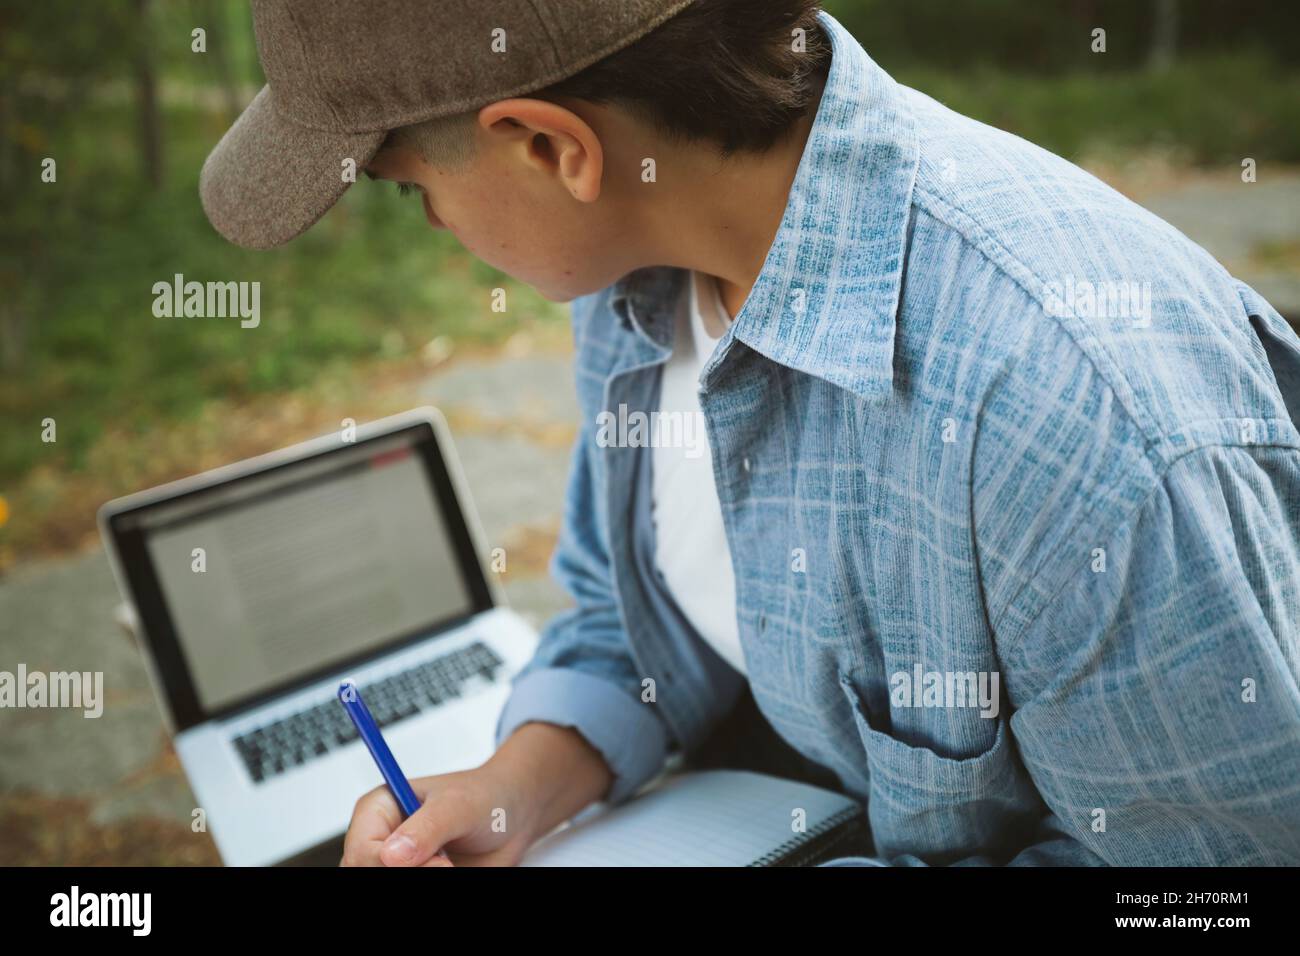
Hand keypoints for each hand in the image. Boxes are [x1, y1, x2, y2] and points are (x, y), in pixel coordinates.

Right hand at [340, 722, 612, 866]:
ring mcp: (395, 866)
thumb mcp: (459, 804)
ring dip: (426, 878)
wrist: (514, 815)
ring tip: (453, 864)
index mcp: (377, 811)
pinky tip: (456, 868)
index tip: (440, 863)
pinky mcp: (414, 879)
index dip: (391, 864)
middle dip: (413, 874)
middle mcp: (379, 843)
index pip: (361, 851)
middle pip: (367, 874)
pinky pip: (410, 900)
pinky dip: (440, 884)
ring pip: (387, 889)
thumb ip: (427, 827)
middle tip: (449, 865)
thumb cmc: (484, 797)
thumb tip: (390, 855)